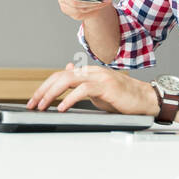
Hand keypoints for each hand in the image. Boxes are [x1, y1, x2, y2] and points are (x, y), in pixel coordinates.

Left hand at [26, 62, 156, 114]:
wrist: (146, 99)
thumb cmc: (124, 97)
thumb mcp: (98, 90)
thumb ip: (82, 83)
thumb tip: (68, 70)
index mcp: (88, 73)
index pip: (60, 75)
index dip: (45, 86)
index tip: (34, 100)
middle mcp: (91, 72)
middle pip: (60, 76)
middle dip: (43, 90)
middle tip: (32, 104)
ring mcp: (99, 77)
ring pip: (68, 80)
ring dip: (52, 94)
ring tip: (42, 106)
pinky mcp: (106, 86)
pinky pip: (83, 90)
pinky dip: (70, 98)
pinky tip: (62, 108)